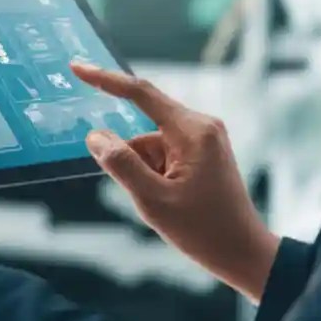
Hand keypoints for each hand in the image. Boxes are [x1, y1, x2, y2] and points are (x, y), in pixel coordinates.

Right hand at [70, 62, 279, 302]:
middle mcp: (201, 126)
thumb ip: (121, 164)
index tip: (77, 67)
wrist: (242, 252)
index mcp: (193, 130)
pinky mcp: (202, 152)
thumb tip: (95, 136)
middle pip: (143, 131)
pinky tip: (173, 203)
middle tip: (152, 198)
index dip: (105, 80)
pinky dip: (155, 176)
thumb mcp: (153, 201)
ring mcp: (203, 139)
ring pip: (150, 146)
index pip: (141, 93)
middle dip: (134, 163)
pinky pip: (163, 155)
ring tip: (168, 206)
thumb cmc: (203, 230)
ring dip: (145, 174)